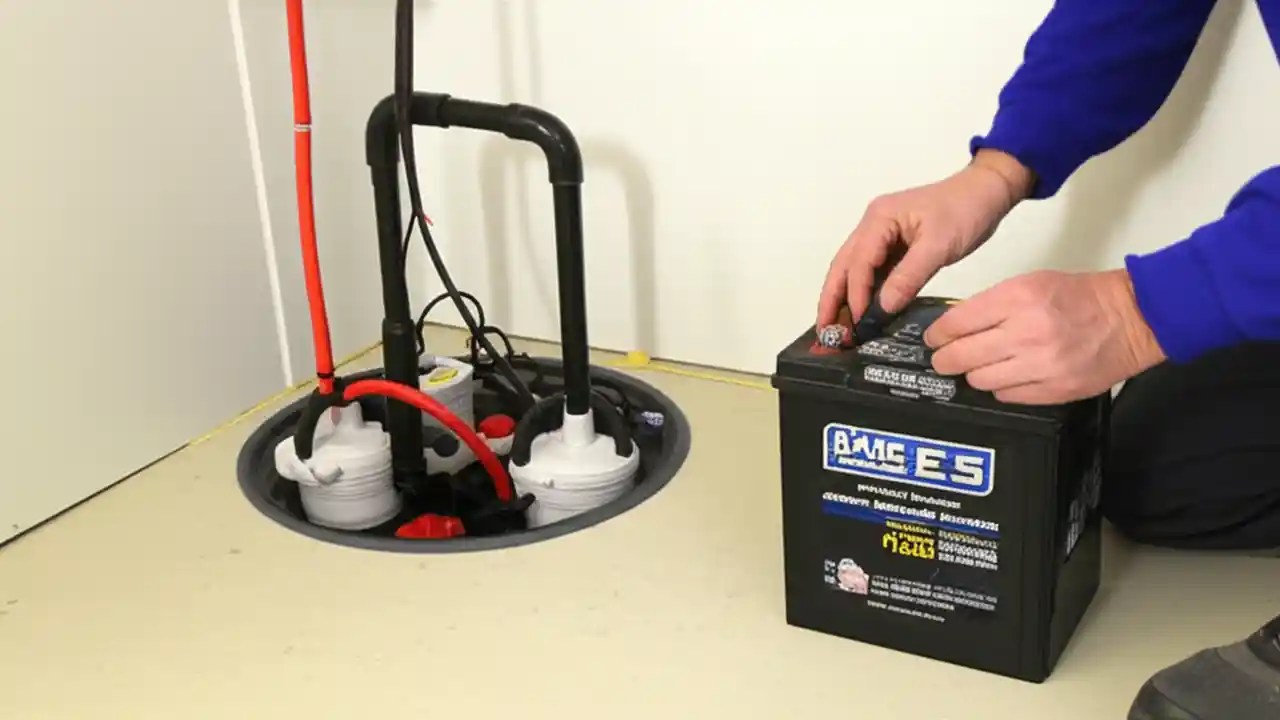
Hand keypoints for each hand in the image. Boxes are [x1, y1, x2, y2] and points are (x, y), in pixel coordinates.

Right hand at [816, 149, 1033, 328]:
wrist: (986, 191)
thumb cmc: (965, 210)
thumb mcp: (939, 245)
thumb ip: (909, 276)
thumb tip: (883, 307)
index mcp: (879, 219)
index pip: (858, 263)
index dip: (855, 295)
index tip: (857, 324)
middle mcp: (872, 226)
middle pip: (843, 267)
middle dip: (831, 301)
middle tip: (825, 334)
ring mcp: (880, 236)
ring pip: (853, 271)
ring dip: (843, 300)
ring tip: (836, 330)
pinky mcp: (893, 247)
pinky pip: (872, 273)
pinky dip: (864, 294)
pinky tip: (861, 315)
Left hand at [925, 269, 1166, 403]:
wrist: (1133, 318)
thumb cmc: (1080, 297)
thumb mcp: (1031, 284)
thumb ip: (993, 305)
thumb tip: (956, 326)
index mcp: (1018, 299)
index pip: (957, 322)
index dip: (938, 334)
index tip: (934, 338)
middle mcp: (1025, 333)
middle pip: (962, 356)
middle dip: (944, 359)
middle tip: (942, 359)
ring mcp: (1040, 366)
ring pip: (980, 380)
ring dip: (973, 374)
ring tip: (978, 366)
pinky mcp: (1054, 390)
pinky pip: (1006, 395)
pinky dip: (1000, 387)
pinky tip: (1006, 376)